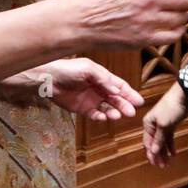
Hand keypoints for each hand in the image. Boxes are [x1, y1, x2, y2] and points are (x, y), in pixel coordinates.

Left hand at [1, 58, 142, 120]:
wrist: (48, 79)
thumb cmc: (67, 69)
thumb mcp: (88, 69)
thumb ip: (103, 79)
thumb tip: (117, 91)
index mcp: (102, 77)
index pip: (119, 86)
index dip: (129, 94)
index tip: (138, 101)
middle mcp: (99, 89)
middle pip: (116, 99)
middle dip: (124, 105)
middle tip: (131, 112)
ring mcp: (91, 99)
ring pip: (107, 108)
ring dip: (114, 112)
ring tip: (116, 116)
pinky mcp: (82, 109)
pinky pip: (95, 115)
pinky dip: (100, 117)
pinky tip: (104, 117)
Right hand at [66, 0, 187, 49]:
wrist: (78, 21)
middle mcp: (148, 0)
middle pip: (186, 0)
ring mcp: (148, 21)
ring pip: (182, 18)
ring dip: (183, 16)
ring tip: (179, 15)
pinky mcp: (144, 39)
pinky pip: (173, 36)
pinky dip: (177, 32)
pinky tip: (172, 29)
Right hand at [142, 82, 187, 167]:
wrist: (185, 95)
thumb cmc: (172, 108)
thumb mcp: (164, 125)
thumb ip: (158, 139)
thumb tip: (153, 151)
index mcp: (148, 124)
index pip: (147, 143)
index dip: (151, 154)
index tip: (156, 164)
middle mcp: (153, 125)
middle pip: (154, 143)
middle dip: (158, 155)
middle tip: (163, 166)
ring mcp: (162, 125)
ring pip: (162, 142)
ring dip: (164, 152)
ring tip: (168, 163)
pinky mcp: (171, 124)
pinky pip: (169, 137)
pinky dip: (170, 145)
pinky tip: (174, 153)